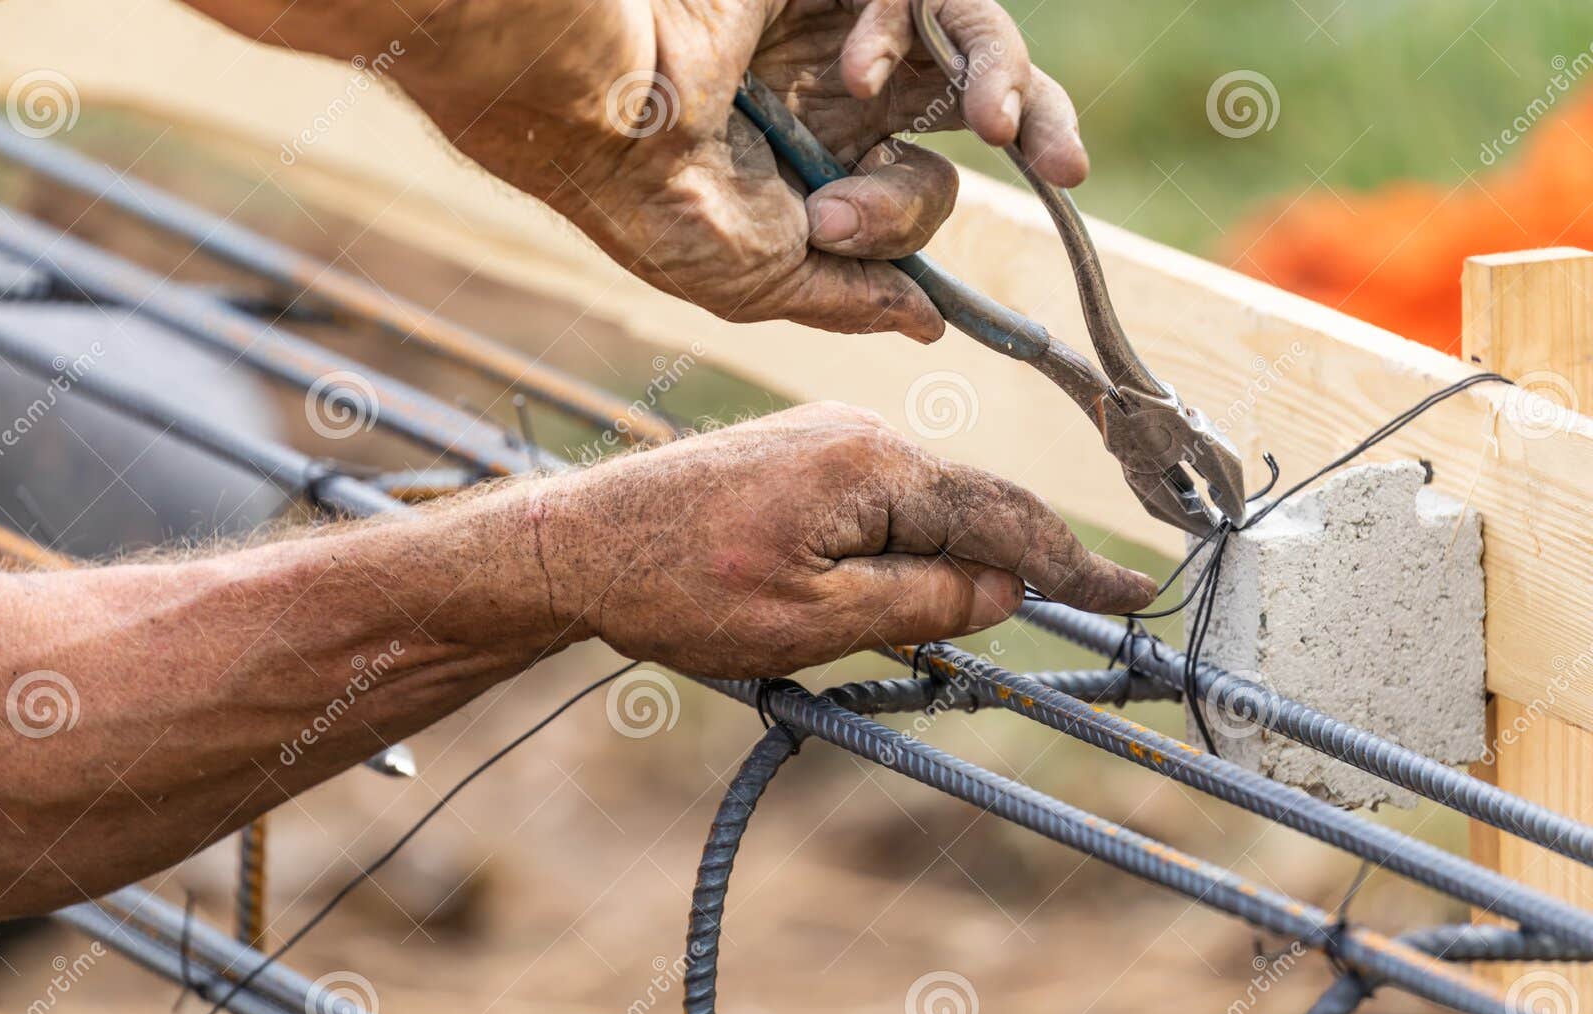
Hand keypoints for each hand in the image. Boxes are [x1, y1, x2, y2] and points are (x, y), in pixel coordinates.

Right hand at [401, 0, 1086, 342]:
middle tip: (1067, 168)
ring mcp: (838, 24)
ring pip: (967, 40)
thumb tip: (928, 329)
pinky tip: (858, 72)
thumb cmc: (662, 207)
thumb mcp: (765, 280)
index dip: (915, 220)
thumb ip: (852, 298)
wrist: (602, 115)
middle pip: (970, 100)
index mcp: (822, 169)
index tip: (872, 242)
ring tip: (997, 123)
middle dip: (1033, 127)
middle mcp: (839, 95)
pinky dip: (911, 36)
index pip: (918, 188)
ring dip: (1004, 85)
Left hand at [532, 403, 1153, 677]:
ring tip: (953, 624)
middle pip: (969, 505)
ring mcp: (825, 436)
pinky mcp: (797, 452)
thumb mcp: (812, 621)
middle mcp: (859, 433)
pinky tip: (891, 587)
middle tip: (1075, 608)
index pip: (1003, 517)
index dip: (1072, 562)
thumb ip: (919, 603)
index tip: (1130, 591)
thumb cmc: (679, 588)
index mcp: (873, 469)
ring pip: (922, 506)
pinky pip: (878, 500)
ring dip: (948, 562)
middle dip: (1017, 564)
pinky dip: (903, 545)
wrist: (576, 543)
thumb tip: (1003, 590)